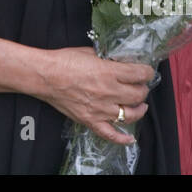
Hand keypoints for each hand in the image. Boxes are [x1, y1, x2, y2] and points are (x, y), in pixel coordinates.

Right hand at [37, 47, 153, 145]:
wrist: (44, 75)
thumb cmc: (63, 61)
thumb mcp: (89, 52)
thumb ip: (107, 59)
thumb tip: (118, 62)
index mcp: (108, 72)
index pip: (140, 74)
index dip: (147, 72)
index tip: (147, 71)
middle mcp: (108, 92)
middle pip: (138, 95)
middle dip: (143, 89)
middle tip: (140, 86)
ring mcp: (100, 109)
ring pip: (130, 115)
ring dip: (139, 110)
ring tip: (140, 106)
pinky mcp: (90, 120)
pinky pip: (110, 134)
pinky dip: (122, 139)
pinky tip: (129, 138)